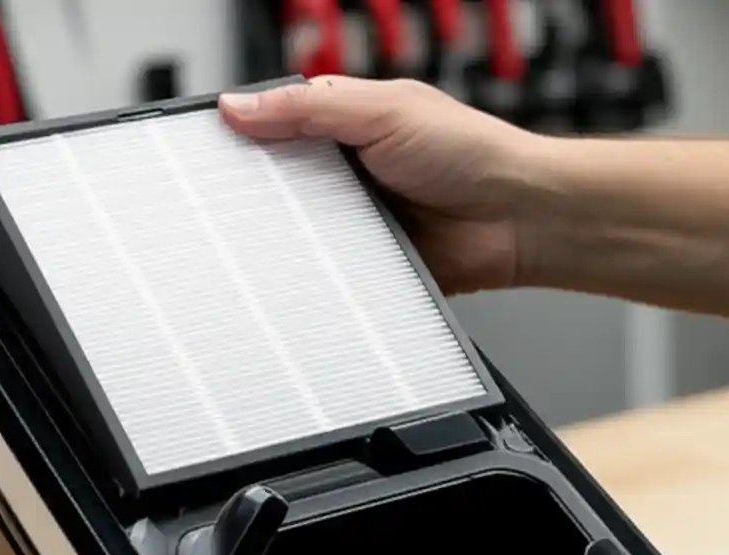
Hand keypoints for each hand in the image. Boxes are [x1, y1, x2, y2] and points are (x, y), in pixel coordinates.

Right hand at [218, 75, 543, 294]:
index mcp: (344, 124)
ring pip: (295, 233)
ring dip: (284, 238)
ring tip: (266, 240)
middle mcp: (345, 172)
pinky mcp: (365, 263)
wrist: (521, 221)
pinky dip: (312, 274)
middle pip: (276, 184)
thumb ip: (309, 108)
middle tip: (229, 204)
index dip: (240, 138)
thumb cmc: (473, 153)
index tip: (208, 152)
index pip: (274, 127)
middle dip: (253, 195)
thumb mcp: (384, 112)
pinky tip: (301, 274)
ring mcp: (354, 220)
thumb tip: (239, 106)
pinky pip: (324, 272)